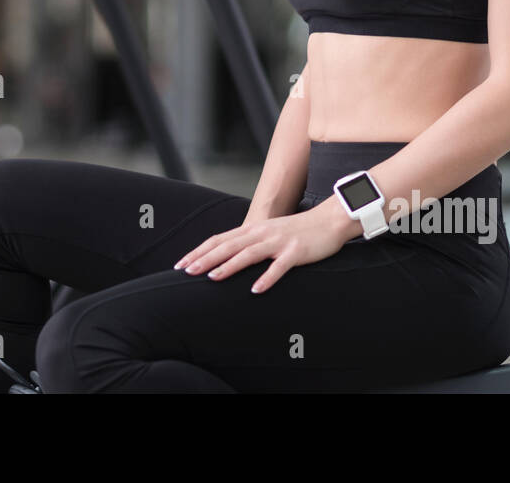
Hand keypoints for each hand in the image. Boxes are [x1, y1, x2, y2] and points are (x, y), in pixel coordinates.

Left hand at [173, 205, 350, 293]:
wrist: (329, 221)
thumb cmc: (297, 231)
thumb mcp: (268, 234)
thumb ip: (249, 243)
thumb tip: (226, 257)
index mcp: (252, 230)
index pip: (219, 240)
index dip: (199, 251)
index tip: (181, 264)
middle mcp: (261, 233)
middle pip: (228, 246)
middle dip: (205, 259)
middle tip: (186, 271)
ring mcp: (278, 242)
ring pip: (248, 254)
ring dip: (229, 266)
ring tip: (212, 278)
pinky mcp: (295, 252)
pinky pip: (279, 266)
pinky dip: (266, 278)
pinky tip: (255, 289)